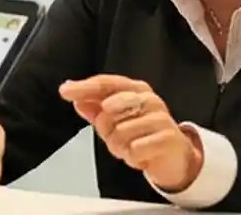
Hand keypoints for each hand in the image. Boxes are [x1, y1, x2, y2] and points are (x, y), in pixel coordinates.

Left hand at [60, 75, 201, 191]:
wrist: (175, 157)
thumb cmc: (143, 134)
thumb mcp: (116, 121)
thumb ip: (95, 108)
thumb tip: (75, 97)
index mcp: (135, 89)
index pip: (106, 83)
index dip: (84, 87)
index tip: (65, 91)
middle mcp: (149, 99)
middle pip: (109, 108)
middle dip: (105, 128)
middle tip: (114, 137)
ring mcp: (160, 117)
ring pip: (120, 132)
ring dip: (119, 147)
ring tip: (130, 148)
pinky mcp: (168, 138)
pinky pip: (135, 149)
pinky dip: (132, 157)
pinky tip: (141, 156)